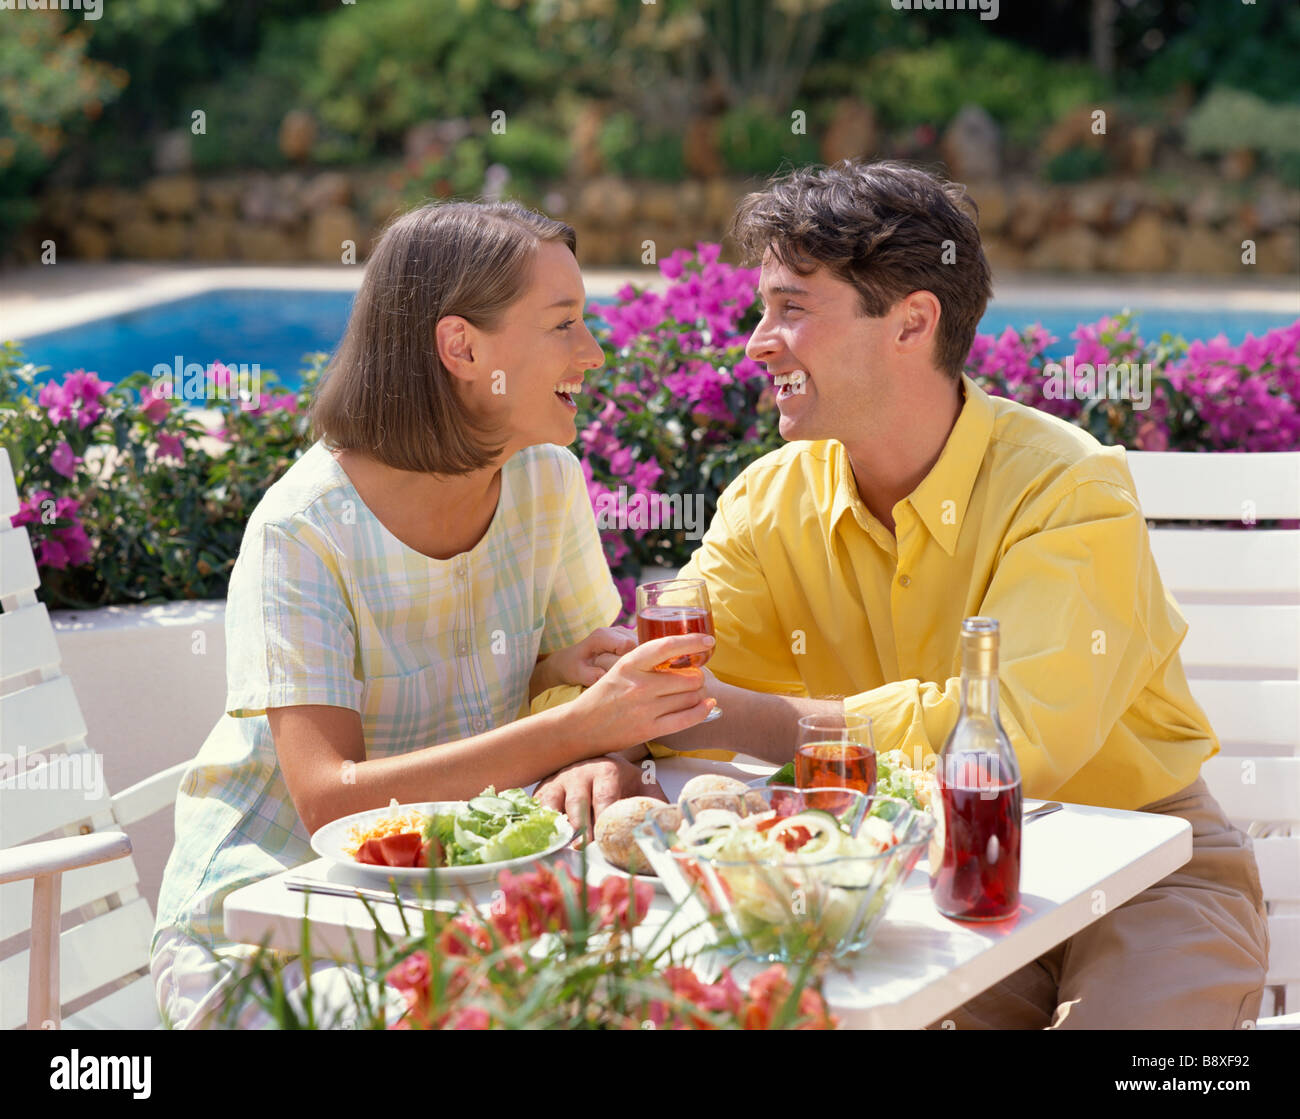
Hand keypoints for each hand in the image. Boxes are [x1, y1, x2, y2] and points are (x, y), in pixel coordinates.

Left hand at [533, 626, 636, 696]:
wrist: (570, 661)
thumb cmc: (573, 667)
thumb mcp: (578, 674)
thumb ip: (592, 676)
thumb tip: (607, 677)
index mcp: (602, 636)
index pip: (628, 645)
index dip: (630, 661)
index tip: (621, 673)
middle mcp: (615, 630)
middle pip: (639, 644)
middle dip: (636, 661)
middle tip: (624, 675)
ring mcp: (624, 632)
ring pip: (644, 645)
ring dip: (639, 660)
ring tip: (626, 671)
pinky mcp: (630, 638)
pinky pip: (643, 648)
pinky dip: (640, 659)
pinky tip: (631, 668)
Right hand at [534, 754, 666, 835]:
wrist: (595, 759)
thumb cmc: (622, 781)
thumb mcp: (643, 785)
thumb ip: (657, 803)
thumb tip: (675, 823)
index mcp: (607, 770)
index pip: (605, 795)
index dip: (605, 816)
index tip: (606, 836)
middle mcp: (580, 772)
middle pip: (577, 803)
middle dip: (581, 828)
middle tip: (584, 849)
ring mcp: (558, 781)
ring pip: (553, 806)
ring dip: (559, 828)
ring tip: (565, 847)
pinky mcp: (542, 791)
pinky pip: (537, 809)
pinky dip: (539, 824)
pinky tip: (545, 840)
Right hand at [568, 633, 715, 753]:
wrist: (579, 727)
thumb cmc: (603, 695)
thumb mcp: (620, 669)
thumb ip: (645, 661)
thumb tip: (680, 651)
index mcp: (630, 663)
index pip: (667, 646)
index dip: (692, 642)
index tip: (709, 641)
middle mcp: (639, 685)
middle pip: (689, 677)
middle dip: (698, 676)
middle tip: (694, 677)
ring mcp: (645, 708)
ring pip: (691, 697)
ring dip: (698, 694)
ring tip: (692, 693)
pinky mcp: (649, 729)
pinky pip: (687, 718)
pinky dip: (702, 710)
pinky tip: (708, 705)